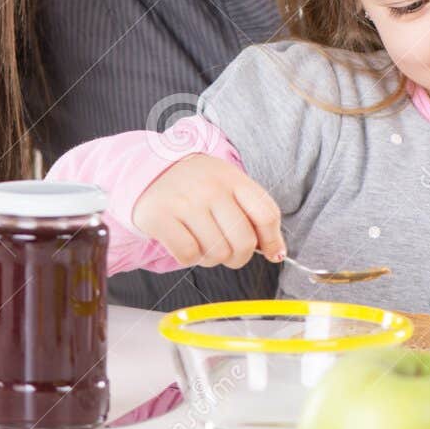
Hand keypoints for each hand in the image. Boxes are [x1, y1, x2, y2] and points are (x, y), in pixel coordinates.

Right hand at [131, 155, 285, 269]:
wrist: (152, 171)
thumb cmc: (199, 185)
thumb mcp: (230, 186)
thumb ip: (255, 214)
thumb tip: (276, 253)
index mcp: (233, 179)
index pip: (267, 215)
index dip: (273, 241)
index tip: (271, 253)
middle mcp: (211, 188)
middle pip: (244, 241)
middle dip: (240, 256)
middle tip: (229, 251)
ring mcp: (185, 202)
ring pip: (217, 253)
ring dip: (212, 257)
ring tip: (203, 241)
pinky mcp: (161, 217)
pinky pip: (188, 255)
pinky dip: (190, 257)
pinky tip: (186, 242)